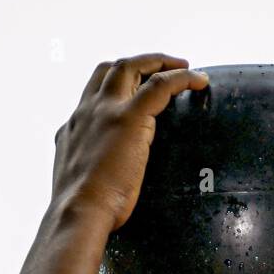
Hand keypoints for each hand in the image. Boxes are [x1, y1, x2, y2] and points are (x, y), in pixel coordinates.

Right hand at [51, 54, 209, 232]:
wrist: (78, 211)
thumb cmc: (81, 210)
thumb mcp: (79, 179)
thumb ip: (89, 167)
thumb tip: (100, 172)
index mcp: (74, 126)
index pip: (93, 92)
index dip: (115, 83)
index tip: (134, 87)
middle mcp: (87, 110)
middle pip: (111, 70)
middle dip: (138, 63)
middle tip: (162, 67)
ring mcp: (106, 110)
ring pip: (132, 68)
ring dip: (159, 62)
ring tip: (183, 67)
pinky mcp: (129, 118)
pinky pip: (160, 86)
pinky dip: (181, 78)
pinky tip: (199, 80)